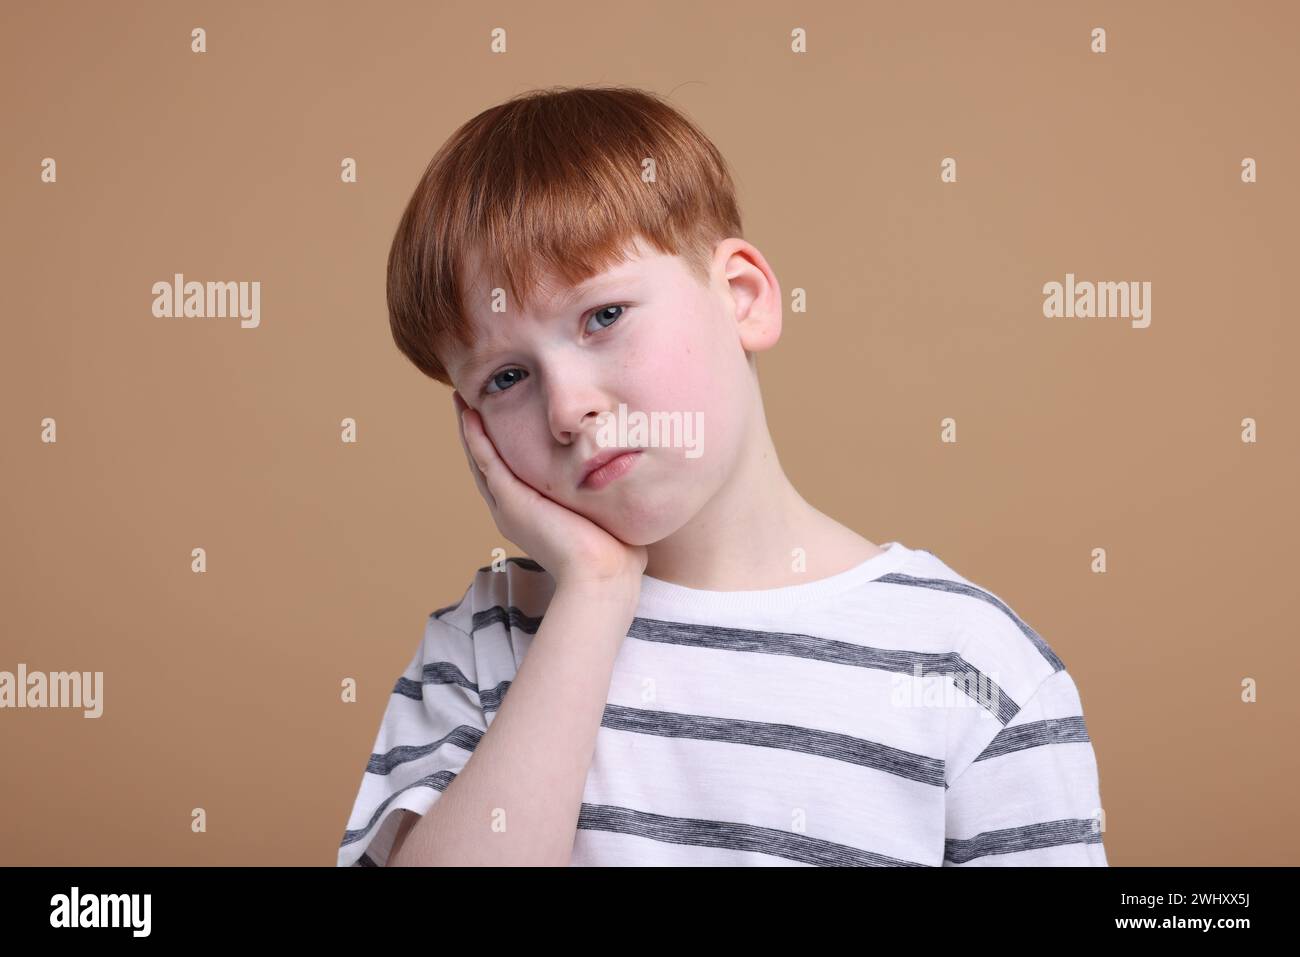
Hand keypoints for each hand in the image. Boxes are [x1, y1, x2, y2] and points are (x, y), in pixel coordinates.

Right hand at [452, 391, 647, 590]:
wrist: (603, 577)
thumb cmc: (614, 557)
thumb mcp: (605, 517)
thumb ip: (605, 499)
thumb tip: (625, 483)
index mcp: (532, 518)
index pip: (508, 475)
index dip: (499, 447)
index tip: (498, 420)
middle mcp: (513, 512)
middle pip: (485, 465)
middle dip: (476, 434)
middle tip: (466, 403)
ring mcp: (509, 506)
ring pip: (480, 460)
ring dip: (468, 429)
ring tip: (459, 400)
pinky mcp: (513, 500)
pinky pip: (487, 462)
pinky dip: (476, 437)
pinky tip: (468, 414)